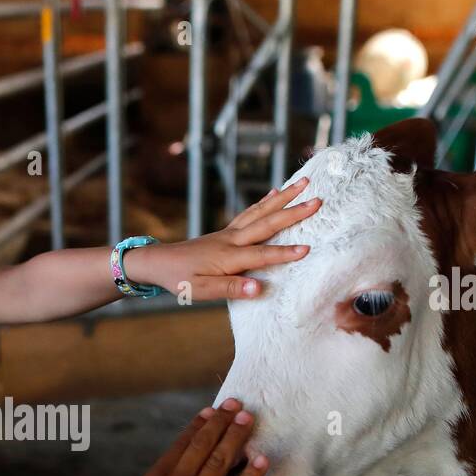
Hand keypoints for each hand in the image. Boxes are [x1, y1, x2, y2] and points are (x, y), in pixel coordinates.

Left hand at [124, 178, 320, 300]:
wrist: (157, 262)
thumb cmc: (179, 280)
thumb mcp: (201, 291)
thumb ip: (230, 289)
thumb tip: (257, 289)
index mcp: (228, 257)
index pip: (261, 255)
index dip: (284, 254)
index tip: (308, 249)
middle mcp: (231, 240)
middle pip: (267, 223)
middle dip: (293, 212)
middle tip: (318, 199)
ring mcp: (229, 233)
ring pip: (260, 211)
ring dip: (283, 197)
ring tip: (303, 183)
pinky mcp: (225, 231)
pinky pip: (249, 212)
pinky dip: (264, 201)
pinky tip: (275, 192)